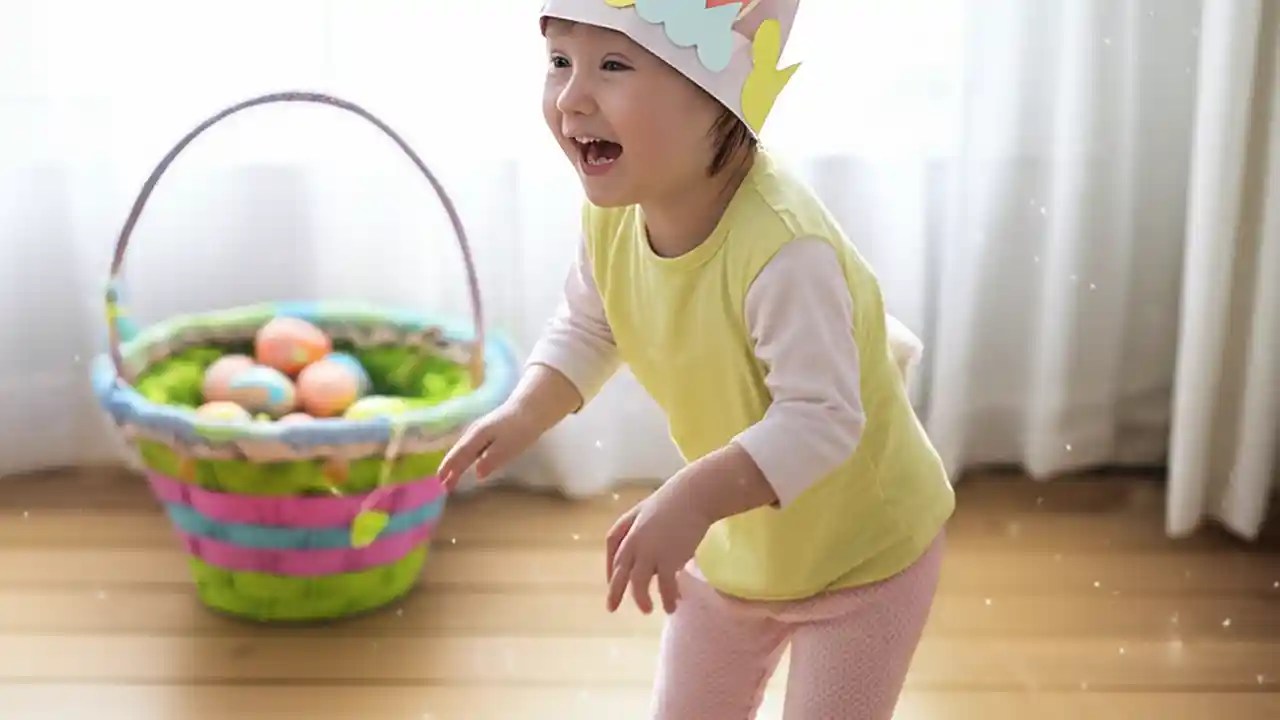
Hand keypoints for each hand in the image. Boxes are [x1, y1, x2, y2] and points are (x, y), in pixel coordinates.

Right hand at [438, 401, 540, 489]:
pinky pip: (472, 447)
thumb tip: (477, 473)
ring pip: (464, 449)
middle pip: (458, 452)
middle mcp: (475, 433)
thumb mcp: (507, 446)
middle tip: (442, 484)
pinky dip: (466, 458)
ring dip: (457, 463)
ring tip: (451, 476)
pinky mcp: (490, 431)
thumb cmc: (520, 428)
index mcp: (476, 436)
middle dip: (449, 468)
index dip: (449, 469)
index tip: (440, 483)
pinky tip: (469, 462)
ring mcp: (482, 430)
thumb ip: (491, 459)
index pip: (459, 456)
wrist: (533, 407)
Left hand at [605, 483, 713, 614]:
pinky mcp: (668, 559)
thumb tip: (645, 554)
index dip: (610, 567)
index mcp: (627, 528)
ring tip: (647, 610)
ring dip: (641, 599)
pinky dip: (668, 597)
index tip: (612, 580)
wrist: (692, 497)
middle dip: (614, 591)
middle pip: (620, 570)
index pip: (612, 551)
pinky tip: (673, 605)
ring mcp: (650, 552)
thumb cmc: (673, 502)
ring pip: (638, 583)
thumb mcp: (647, 512)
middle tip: (611, 608)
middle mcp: (634, 543)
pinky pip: (665, 585)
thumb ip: (641, 531)